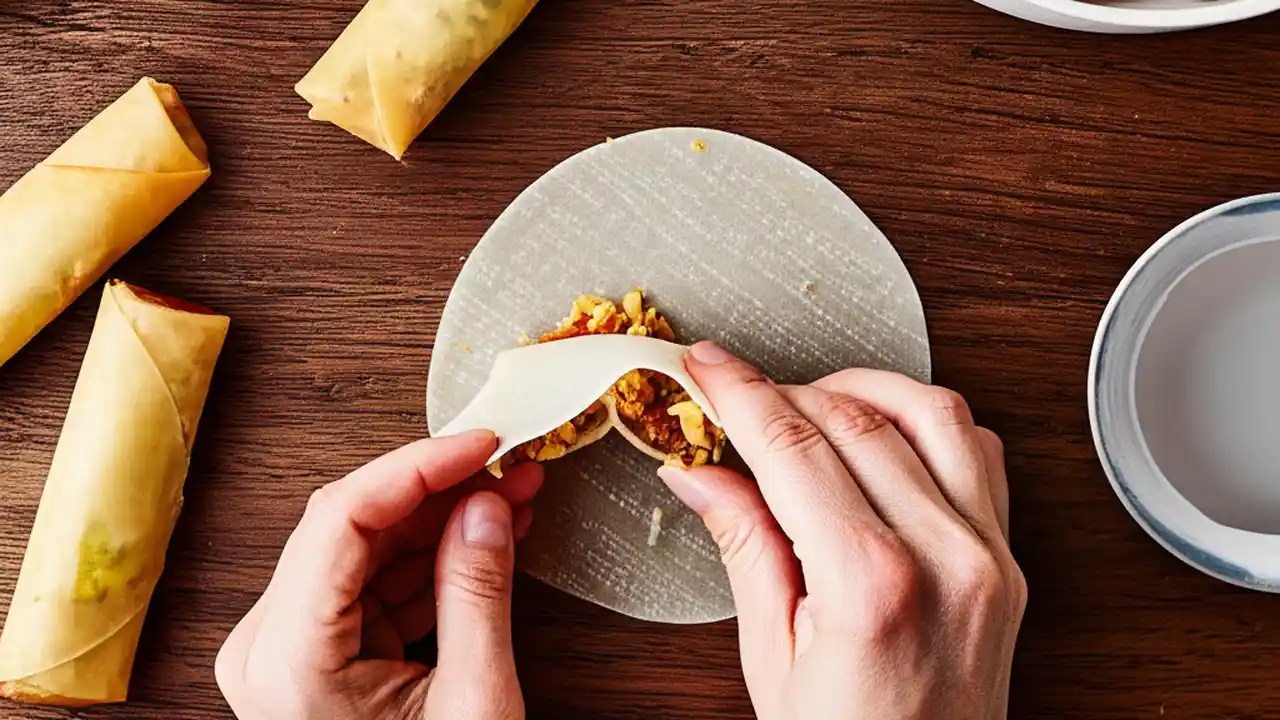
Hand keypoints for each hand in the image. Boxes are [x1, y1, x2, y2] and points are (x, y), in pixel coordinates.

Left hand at [216, 431, 539, 719]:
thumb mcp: (474, 704)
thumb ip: (478, 595)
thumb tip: (487, 505)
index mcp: (288, 662)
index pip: (339, 520)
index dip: (415, 466)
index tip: (480, 443)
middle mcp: (269, 645)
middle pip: (351, 525)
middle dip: (440, 487)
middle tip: (510, 461)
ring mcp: (288, 647)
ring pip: (367, 546)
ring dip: (444, 516)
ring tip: (515, 491)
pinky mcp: (317, 650)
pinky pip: (376, 580)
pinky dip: (432, 555)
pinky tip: (488, 531)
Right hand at [660, 343, 1025, 719]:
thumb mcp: (769, 655)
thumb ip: (744, 543)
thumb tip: (699, 472)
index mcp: (872, 584)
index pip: (792, 447)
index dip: (739, 393)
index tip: (705, 365)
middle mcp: (946, 556)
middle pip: (854, 417)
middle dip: (782, 390)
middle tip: (734, 393)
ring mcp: (989, 556)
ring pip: (931, 412)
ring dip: (861, 388)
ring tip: (805, 402)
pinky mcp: (1010, 561)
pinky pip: (980, 453)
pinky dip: (927, 422)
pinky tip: (881, 433)